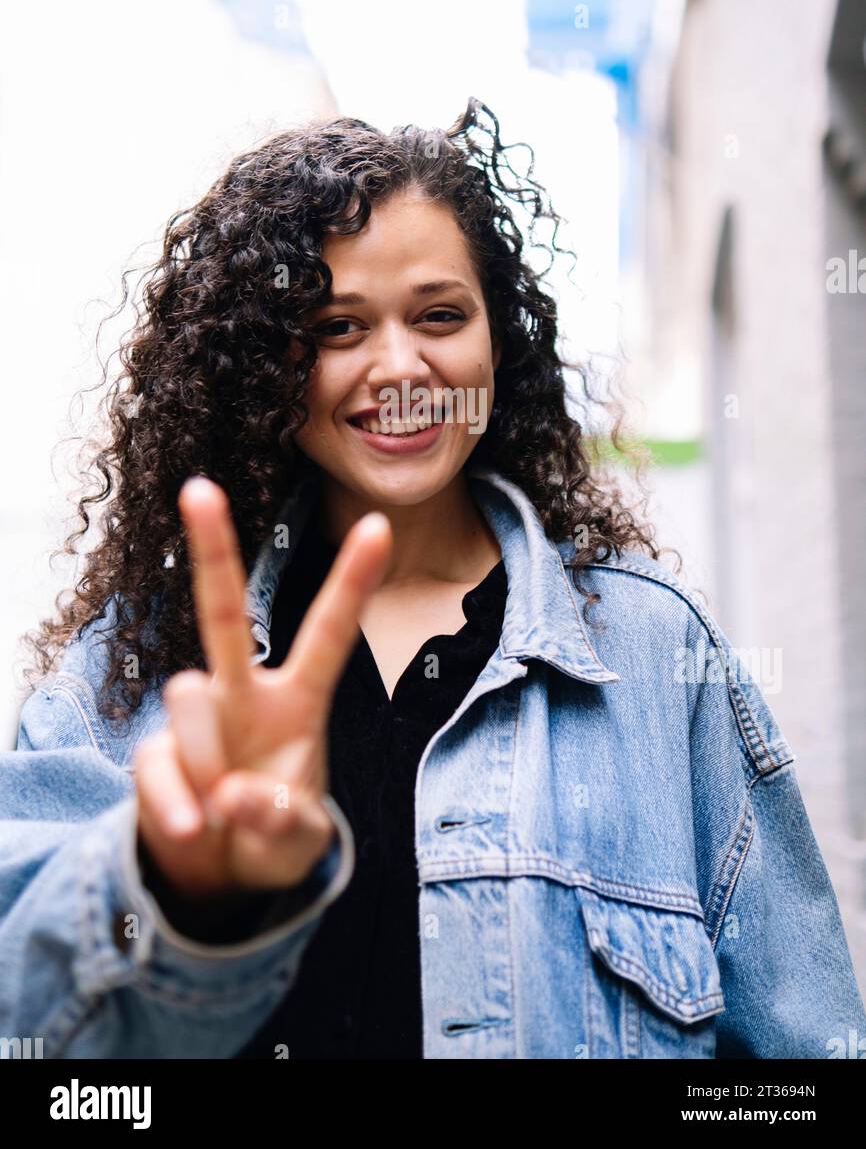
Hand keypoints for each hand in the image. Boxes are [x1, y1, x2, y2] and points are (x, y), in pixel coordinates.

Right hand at [134, 476, 391, 897]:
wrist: (218, 876)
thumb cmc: (274, 836)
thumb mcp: (298, 841)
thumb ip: (282, 820)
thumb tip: (236, 796)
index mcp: (298, 700)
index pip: (329, 633)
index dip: (352, 581)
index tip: (380, 523)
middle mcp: (242, 693)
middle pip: (223, 612)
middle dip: (211, 548)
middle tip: (198, 486)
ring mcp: (194, 718)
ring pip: (190, 700)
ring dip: (211, 764)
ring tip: (226, 816)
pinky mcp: (153, 751)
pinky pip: (158, 763)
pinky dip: (177, 805)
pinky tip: (193, 831)